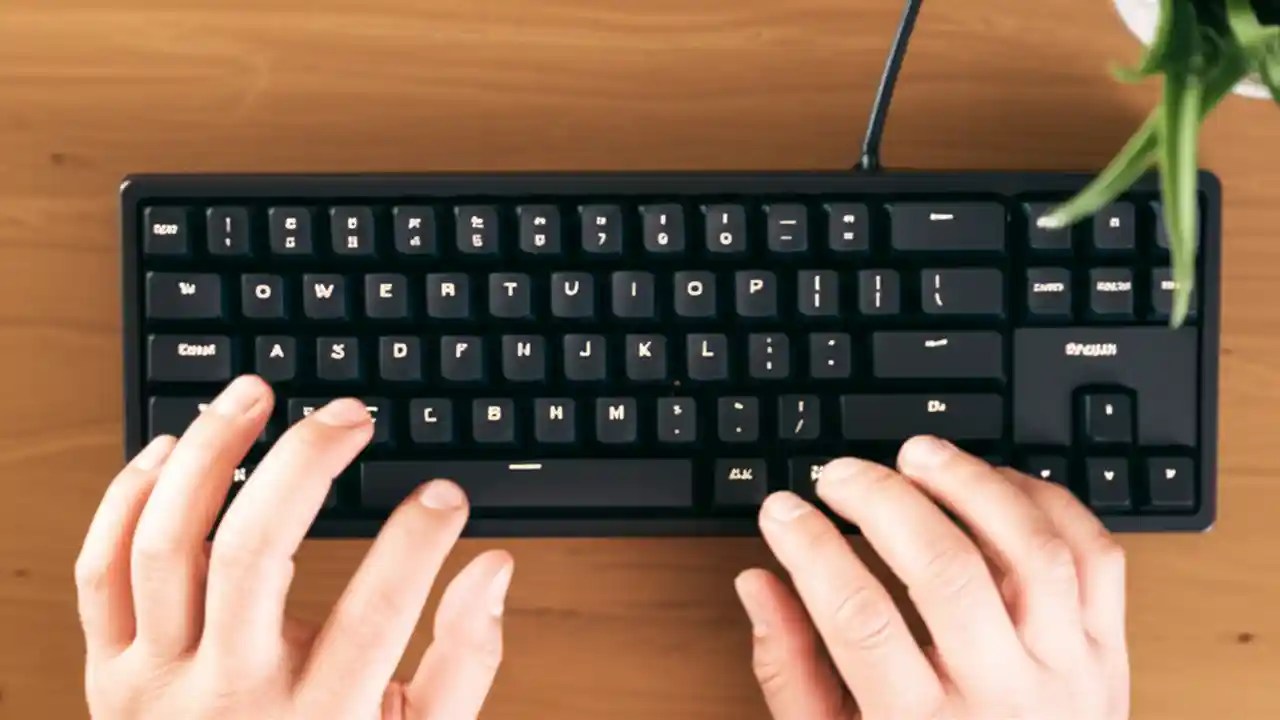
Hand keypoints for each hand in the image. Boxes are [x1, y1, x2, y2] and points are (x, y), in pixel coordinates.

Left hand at [75, 376, 512, 719]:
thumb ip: (464, 661)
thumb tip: (492, 570)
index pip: (374, 613)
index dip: (417, 540)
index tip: (446, 494)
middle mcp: (229, 697)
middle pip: (252, 554)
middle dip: (305, 462)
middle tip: (350, 415)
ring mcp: (156, 681)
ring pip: (165, 544)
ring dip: (209, 453)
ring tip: (254, 396)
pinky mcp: (109, 670)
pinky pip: (98, 571)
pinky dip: (127, 498)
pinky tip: (174, 451)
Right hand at [735, 436, 1128, 719]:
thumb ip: (792, 673)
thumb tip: (759, 585)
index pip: (861, 620)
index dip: (812, 550)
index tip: (783, 510)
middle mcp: (1003, 700)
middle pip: (947, 572)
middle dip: (883, 502)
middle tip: (840, 475)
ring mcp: (1067, 673)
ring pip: (1032, 551)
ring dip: (972, 485)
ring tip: (918, 456)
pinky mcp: (1108, 653)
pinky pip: (1097, 557)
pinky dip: (1048, 503)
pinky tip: (996, 483)